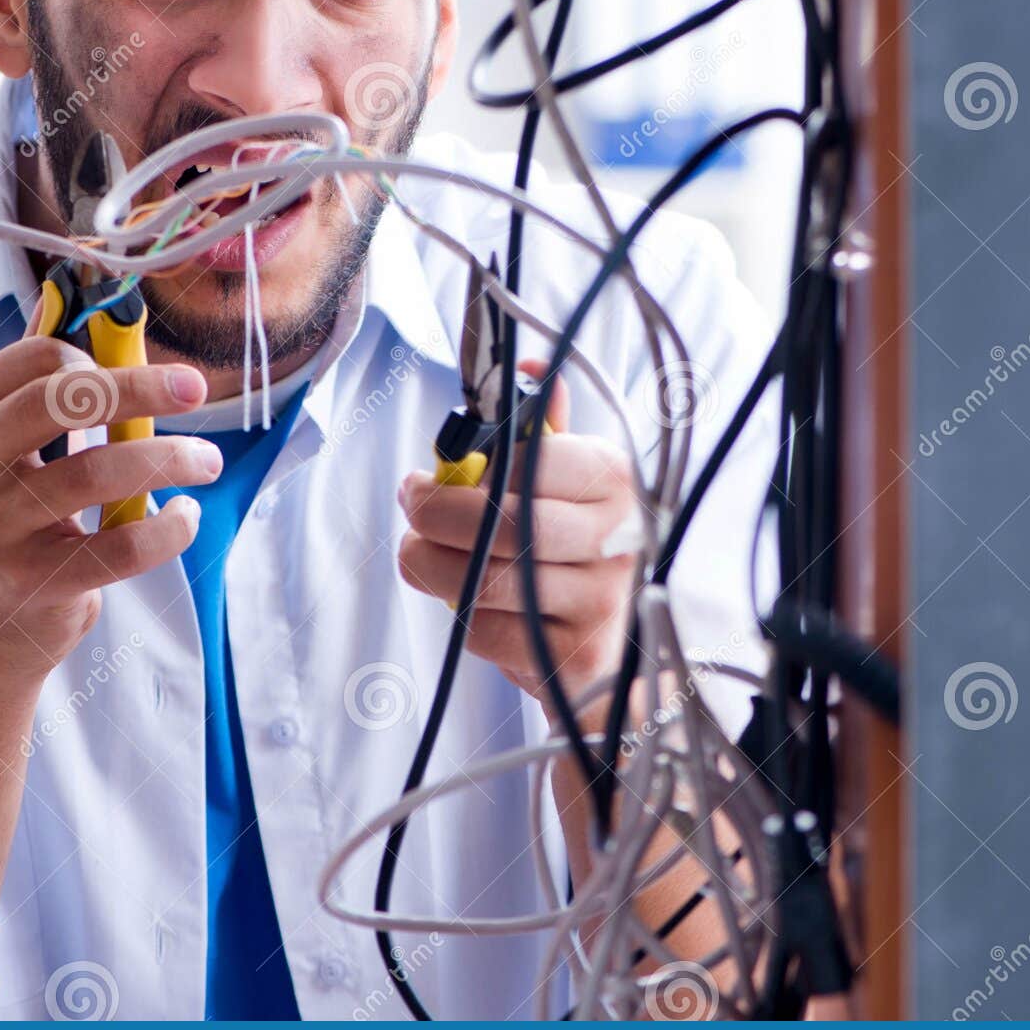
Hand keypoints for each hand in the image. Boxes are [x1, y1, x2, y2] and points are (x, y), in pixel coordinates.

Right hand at [0, 298, 217, 683]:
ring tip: (206, 459)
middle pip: (66, 398)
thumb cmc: (8, 515)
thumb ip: (45, 386)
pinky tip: (185, 515)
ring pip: (102, 470)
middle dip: (144, 386)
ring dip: (173, 457)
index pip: (40, 357)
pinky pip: (123, 546)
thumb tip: (102, 311)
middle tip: (195, 389)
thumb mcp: (3, 446)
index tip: (148, 372)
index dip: (105, 355)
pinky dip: (171, 527)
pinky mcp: (35, 582)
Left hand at [396, 363, 636, 706]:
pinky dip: (462, 616)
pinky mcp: (580, 658)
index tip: (427, 474)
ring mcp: (604, 601)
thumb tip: (526, 371)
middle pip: (505, 524)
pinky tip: (466, 601)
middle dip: (436, 515)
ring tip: (417, 554)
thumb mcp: (563, 479)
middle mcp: (619, 538)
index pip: (534, 459)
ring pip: (488, 581)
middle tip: (410, 507)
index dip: (467, 467)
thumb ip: (540, 428)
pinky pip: (490, 630)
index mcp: (613, 479)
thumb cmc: (570, 545)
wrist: (612, 641)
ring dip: (431, 566)